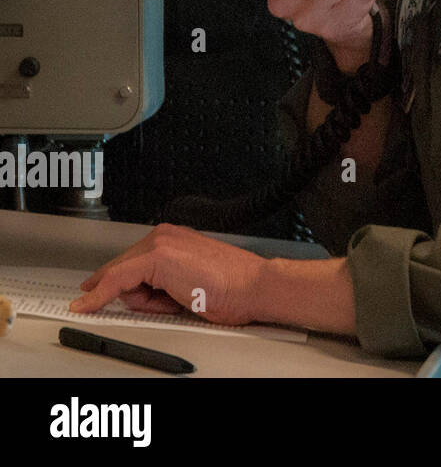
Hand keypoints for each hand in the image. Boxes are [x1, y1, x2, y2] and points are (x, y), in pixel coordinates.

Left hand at [70, 224, 268, 325]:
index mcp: (175, 238)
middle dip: (137, 295)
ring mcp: (161, 243)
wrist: (254, 287)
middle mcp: (166, 235)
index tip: (88, 291)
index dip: (109, 281)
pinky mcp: (157, 257)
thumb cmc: (234, 288)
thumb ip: (163, 283)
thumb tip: (139, 295)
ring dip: (143, 300)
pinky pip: (115, 279)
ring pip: (122, 277)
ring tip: (181, 299)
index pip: (131, 262)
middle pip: (122, 269)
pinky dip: (99, 294)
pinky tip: (87, 303)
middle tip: (176, 301)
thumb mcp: (189, 284)